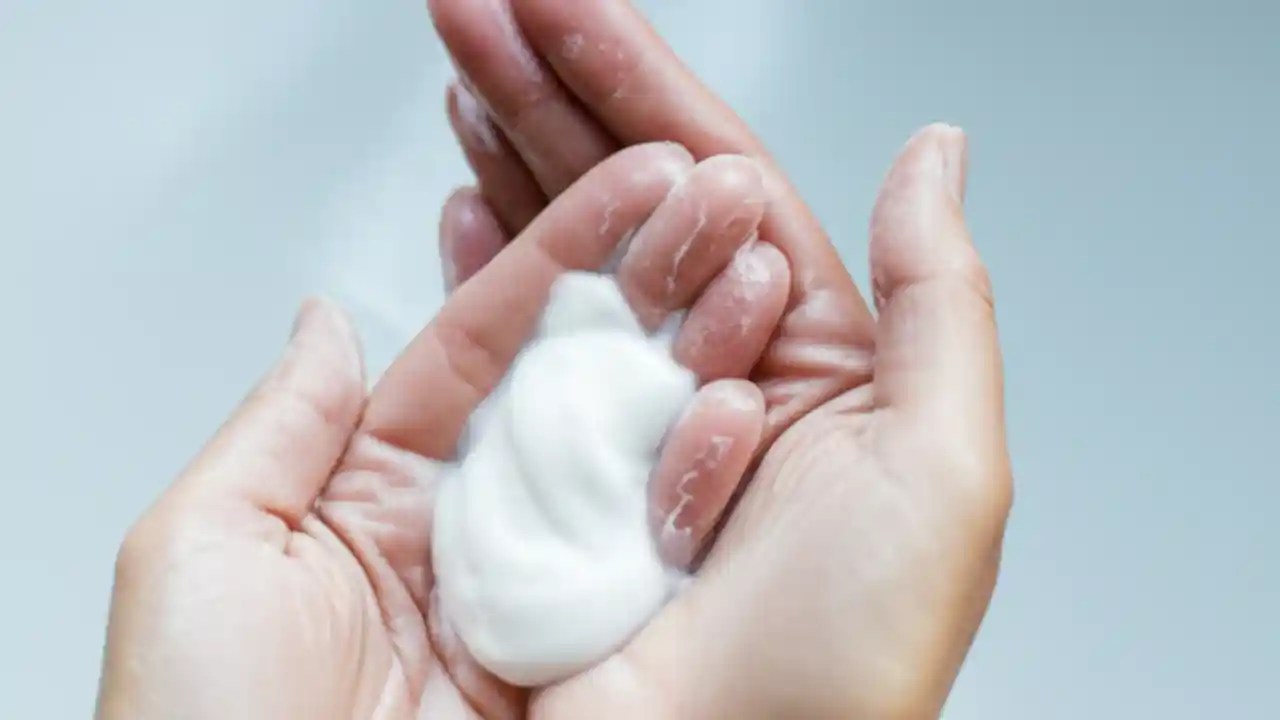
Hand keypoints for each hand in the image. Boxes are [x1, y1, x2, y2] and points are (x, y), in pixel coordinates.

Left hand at [96, 145, 789, 718]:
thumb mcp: (211, 549)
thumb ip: (285, 425)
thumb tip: (328, 319)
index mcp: (375, 497)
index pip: (476, 351)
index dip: (548, 265)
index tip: (624, 191)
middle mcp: (468, 538)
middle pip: (568, 393)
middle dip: (640, 300)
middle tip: (708, 216)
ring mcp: (536, 598)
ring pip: (622, 465)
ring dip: (686, 374)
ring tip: (744, 287)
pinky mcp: (589, 665)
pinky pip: (649, 560)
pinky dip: (699, 487)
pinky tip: (740, 413)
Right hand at [430, 1, 1011, 716]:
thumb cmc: (849, 658)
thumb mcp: (940, 464)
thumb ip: (935, 295)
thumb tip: (931, 153)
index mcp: (808, 359)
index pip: (715, 180)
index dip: (633, 80)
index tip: (563, 6)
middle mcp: (713, 378)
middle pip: (624, 200)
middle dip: (546, 92)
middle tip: (478, 8)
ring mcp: (624, 424)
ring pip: (563, 257)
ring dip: (508, 158)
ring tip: (458, 72)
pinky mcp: (552, 479)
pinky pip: (511, 355)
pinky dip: (480, 273)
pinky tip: (457, 206)